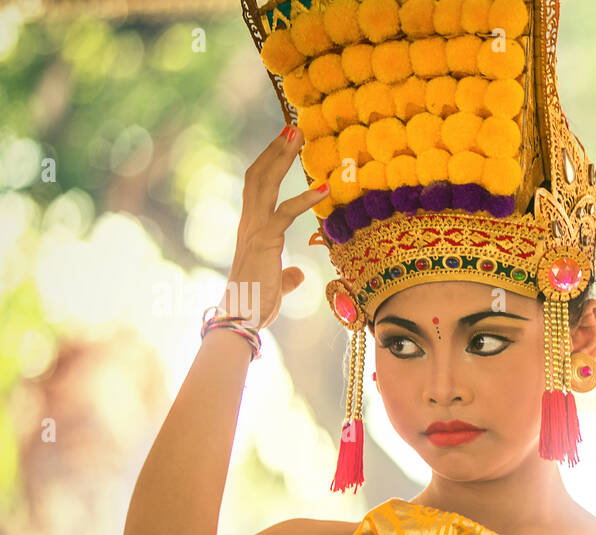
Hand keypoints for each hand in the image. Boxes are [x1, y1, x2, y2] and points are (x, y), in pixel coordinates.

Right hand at [220, 126, 323, 328]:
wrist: (241, 317)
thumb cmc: (255, 303)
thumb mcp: (275, 285)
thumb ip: (285, 275)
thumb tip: (295, 274)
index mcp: (251, 228)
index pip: (257, 186)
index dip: (268, 162)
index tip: (283, 143)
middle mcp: (249, 223)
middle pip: (258, 175)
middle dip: (274, 150)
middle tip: (292, 127)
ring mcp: (254, 229)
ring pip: (265, 184)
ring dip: (282, 158)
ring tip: (298, 137)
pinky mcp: (265, 241)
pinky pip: (285, 214)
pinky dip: (305, 199)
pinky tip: (324, 189)